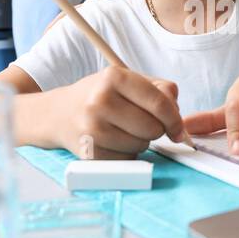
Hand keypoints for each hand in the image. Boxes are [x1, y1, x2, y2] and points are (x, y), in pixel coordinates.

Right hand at [58, 66, 188, 158]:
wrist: (60, 114)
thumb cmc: (101, 95)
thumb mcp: (128, 80)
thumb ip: (160, 90)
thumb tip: (179, 122)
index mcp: (113, 77)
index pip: (159, 103)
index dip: (175, 119)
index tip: (178, 129)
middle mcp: (100, 101)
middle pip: (153, 128)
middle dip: (155, 129)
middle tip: (140, 123)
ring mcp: (92, 128)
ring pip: (141, 146)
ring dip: (140, 142)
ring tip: (122, 130)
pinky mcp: (88, 152)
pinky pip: (126, 160)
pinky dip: (126, 154)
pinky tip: (113, 142)